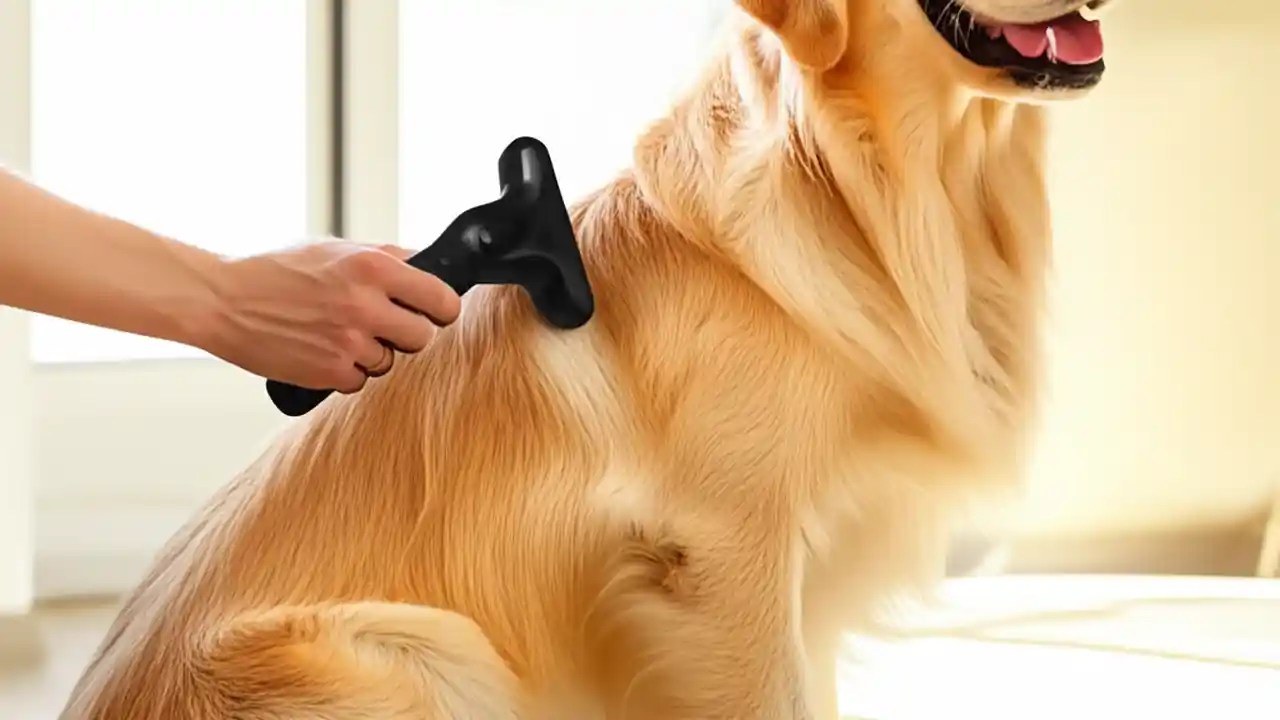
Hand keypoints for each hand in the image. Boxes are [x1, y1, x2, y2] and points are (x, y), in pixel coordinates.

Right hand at [202, 240, 460, 392]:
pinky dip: (346, 371)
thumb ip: (385, 257)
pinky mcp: (329, 372)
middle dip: (408, 333)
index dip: (441, 308)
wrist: (223, 300)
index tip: (436, 311)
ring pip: (390, 362)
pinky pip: (360, 381)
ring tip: (338, 332)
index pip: (441, 298)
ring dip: (373, 353)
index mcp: (373, 267)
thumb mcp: (334, 247)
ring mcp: (348, 342)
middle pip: (423, 337)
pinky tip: (323, 350)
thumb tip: (427, 265)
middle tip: (386, 325)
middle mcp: (365, 305)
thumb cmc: (275, 270)